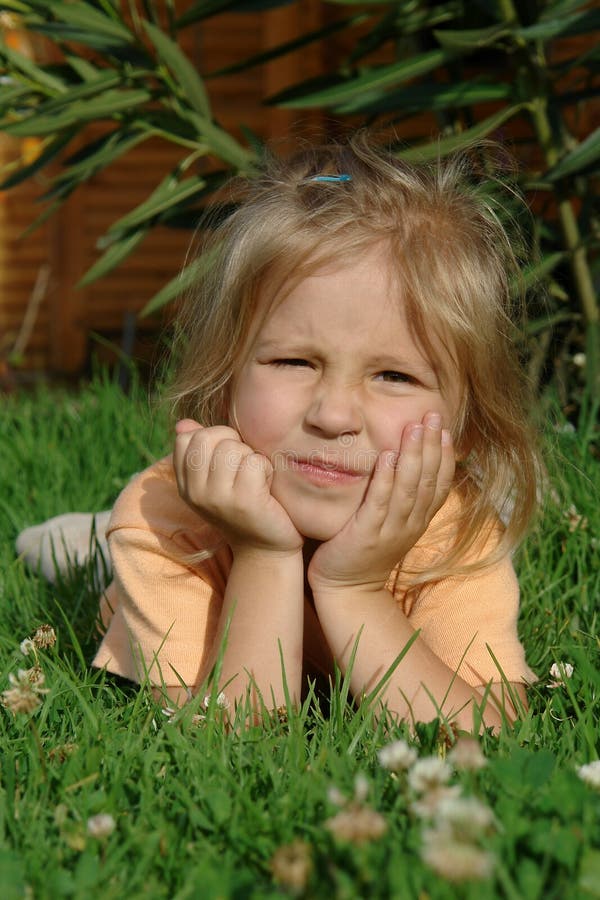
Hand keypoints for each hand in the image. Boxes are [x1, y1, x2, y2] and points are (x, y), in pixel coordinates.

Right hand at [173, 419, 302, 556]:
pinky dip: (267, 469)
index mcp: (185, 485)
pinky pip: (254, 462)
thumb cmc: (245, 506)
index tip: (227, 459)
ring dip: (252, 457)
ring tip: (256, 480)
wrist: (266, 548)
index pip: (186, 438)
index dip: (212, 438)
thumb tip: (184, 423)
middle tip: (245, 466)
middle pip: (208, 437)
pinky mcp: (244, 502)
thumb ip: (202, 450)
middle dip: (233, 442)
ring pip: (233, 448)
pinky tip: (267, 489)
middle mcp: (195, 492)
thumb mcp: (217, 479)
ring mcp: (217, 498)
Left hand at [308, 412, 454, 593]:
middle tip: (434, 415)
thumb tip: (404, 465)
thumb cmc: (365, 551)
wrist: (347, 590)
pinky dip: (385, 480)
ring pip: (409, 488)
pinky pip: (379, 503)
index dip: (445, 456)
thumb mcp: (391, 524)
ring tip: (415, 427)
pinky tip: (388, 457)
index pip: (439, 484)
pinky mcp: (367, 535)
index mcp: (418, 521)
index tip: (445, 429)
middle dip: (432, 445)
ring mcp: (390, 530)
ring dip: (413, 455)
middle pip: (427, 480)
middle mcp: (410, 524)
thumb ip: (400, 498)